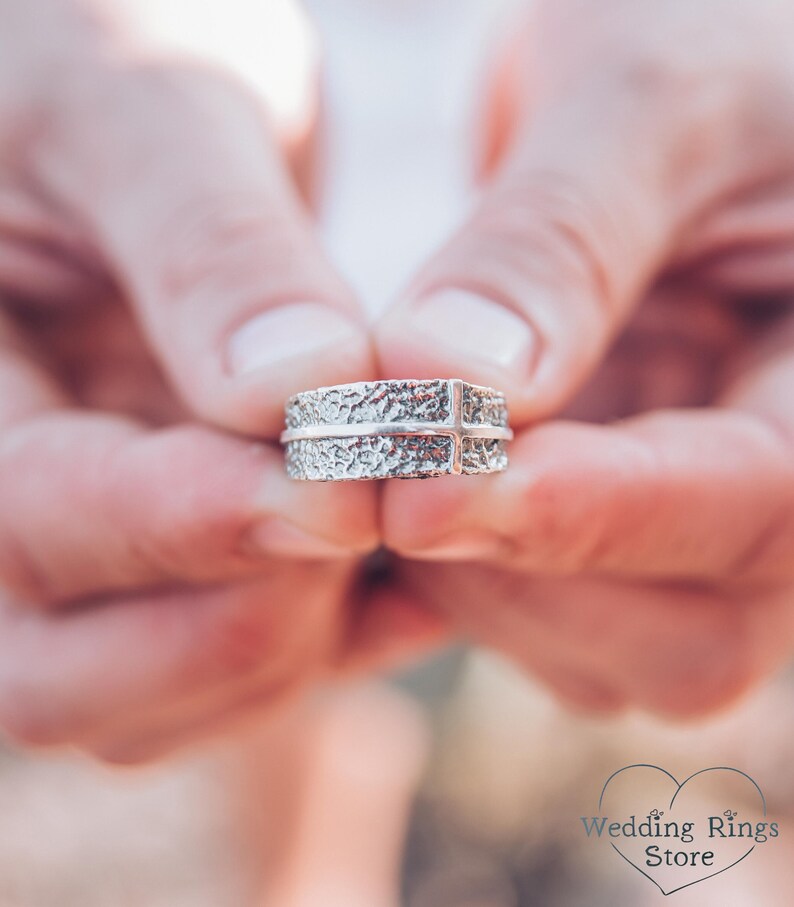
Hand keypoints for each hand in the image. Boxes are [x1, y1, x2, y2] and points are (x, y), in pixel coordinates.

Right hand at [0, 0, 442, 762]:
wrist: (137, 109)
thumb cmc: (100, 50)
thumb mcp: (141, 101)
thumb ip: (208, 244)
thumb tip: (297, 389)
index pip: (25, 513)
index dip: (182, 519)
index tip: (340, 494)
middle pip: (59, 667)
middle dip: (229, 623)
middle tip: (365, 530)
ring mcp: (72, 548)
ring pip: (142, 696)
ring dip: (277, 655)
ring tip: (398, 560)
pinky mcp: (157, 561)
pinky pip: (221, 665)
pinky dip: (315, 650)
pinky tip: (411, 591)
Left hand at [378, 0, 793, 716]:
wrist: (668, 112)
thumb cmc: (702, 58)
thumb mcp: (650, 100)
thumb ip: (558, 241)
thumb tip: (447, 376)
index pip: (762, 502)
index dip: (594, 509)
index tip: (434, 487)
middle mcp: (788, 492)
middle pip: (691, 636)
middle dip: (528, 570)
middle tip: (395, 480)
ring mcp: (706, 537)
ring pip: (612, 655)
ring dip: (487, 587)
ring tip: (403, 470)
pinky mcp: (629, 547)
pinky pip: (554, 630)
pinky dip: (473, 583)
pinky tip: (420, 490)